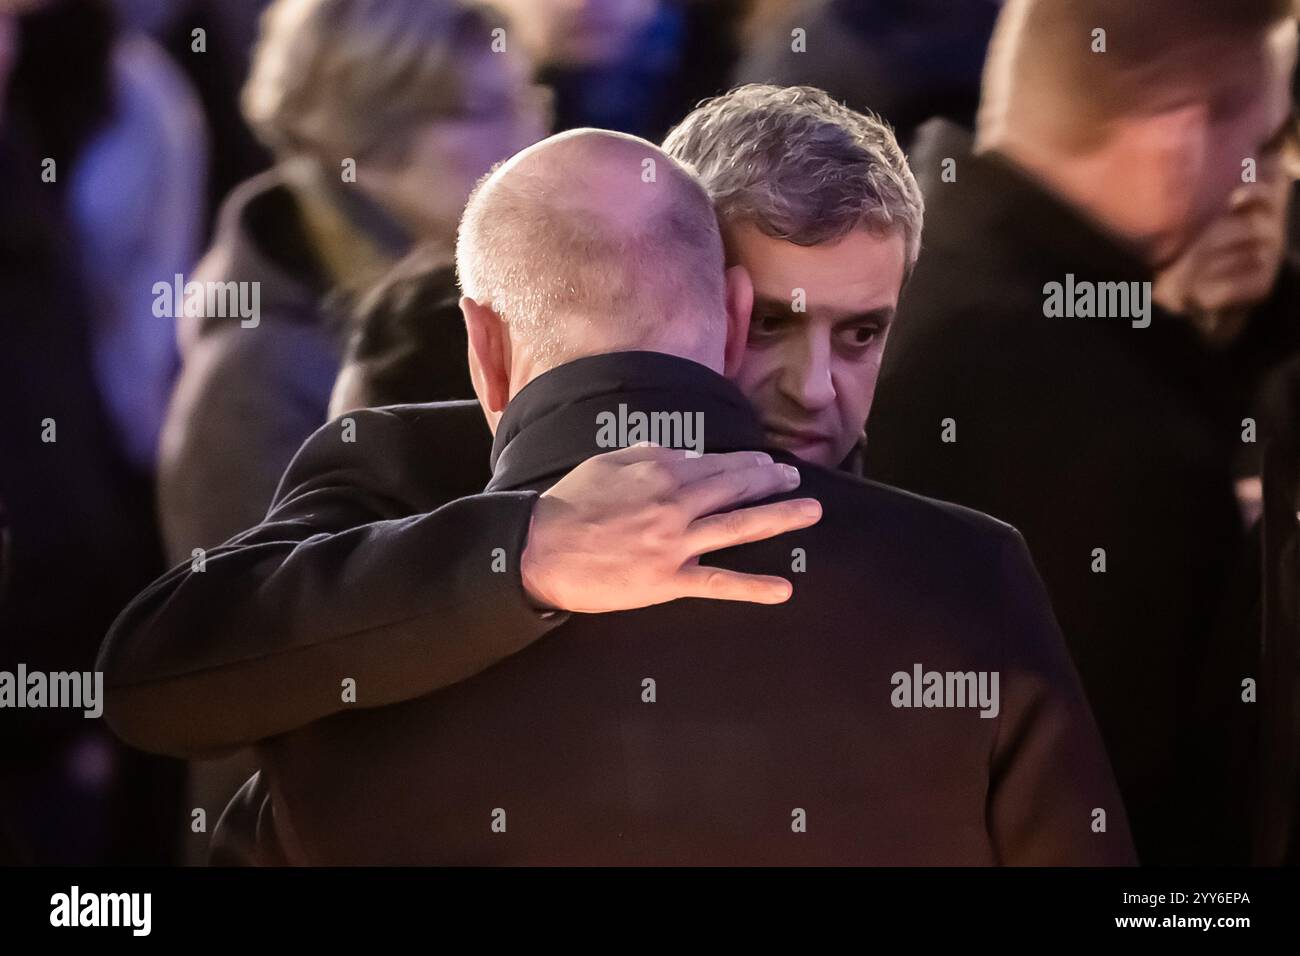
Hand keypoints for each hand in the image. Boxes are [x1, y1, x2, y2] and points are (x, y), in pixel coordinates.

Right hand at [520, 444, 820, 612]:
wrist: (540, 548)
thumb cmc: (570, 503)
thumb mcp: (609, 462)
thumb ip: (651, 453)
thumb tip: (690, 453)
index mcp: (661, 471)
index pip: (716, 462)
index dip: (746, 462)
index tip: (766, 462)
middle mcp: (676, 503)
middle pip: (736, 487)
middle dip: (772, 481)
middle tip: (796, 479)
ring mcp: (676, 543)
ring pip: (740, 525)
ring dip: (780, 517)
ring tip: (811, 512)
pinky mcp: (669, 580)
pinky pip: (719, 583)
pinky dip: (753, 587)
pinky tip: (784, 589)